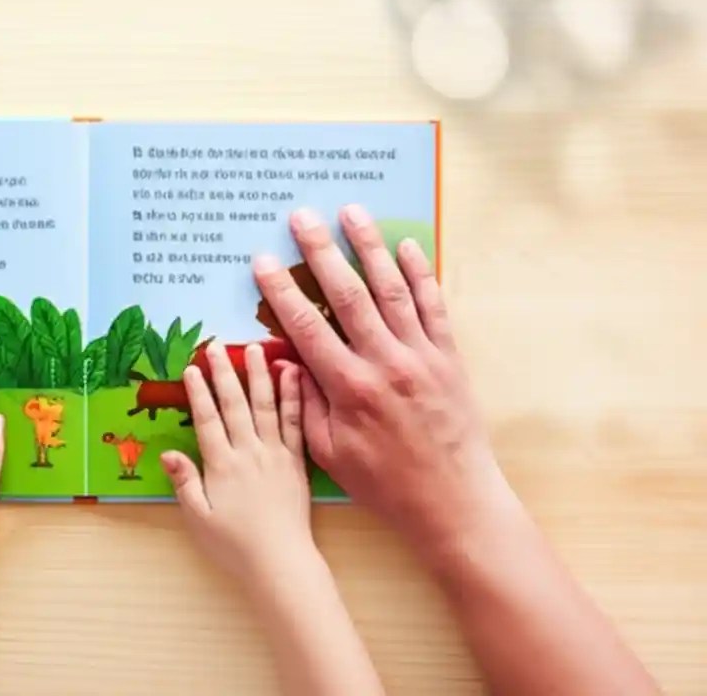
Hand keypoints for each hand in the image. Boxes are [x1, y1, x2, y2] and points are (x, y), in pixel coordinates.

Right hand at [161, 341, 312, 582]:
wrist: (281, 563)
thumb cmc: (235, 546)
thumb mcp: (199, 518)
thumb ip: (184, 482)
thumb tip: (166, 453)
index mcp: (222, 466)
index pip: (207, 420)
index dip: (198, 393)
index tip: (191, 368)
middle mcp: (249, 453)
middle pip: (235, 405)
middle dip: (224, 373)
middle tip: (216, 345)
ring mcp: (276, 455)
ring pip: (266, 406)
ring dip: (259, 375)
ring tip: (255, 347)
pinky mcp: (297, 462)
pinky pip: (295, 422)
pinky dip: (294, 396)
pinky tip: (293, 375)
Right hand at [254, 205, 506, 546]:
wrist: (453, 501)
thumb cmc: (385, 485)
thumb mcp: (330, 453)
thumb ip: (306, 402)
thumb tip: (288, 360)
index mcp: (349, 388)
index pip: (306, 327)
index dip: (281, 290)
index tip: (262, 262)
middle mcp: (386, 363)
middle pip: (348, 294)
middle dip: (320, 251)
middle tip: (302, 217)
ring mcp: (422, 357)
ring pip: (392, 289)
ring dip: (369, 248)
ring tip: (352, 212)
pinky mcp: (449, 359)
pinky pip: (433, 307)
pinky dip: (420, 274)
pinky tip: (406, 247)